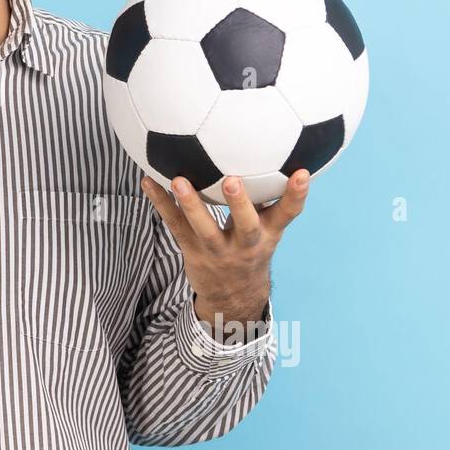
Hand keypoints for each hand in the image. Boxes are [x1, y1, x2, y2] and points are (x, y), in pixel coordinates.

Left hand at [140, 170, 310, 338]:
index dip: (296, 195)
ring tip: (178, 181)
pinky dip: (160, 202)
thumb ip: (268, 196)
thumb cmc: (251, 248)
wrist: (233, 297)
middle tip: (233, 180)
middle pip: (245, 225)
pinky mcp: (191, 250)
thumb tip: (273, 153)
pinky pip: (174, 224)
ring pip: (203, 228)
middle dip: (239, 204)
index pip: (288, 214)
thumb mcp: (267, 228)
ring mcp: (217, 250)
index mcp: (268, 233)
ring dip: (190, 204)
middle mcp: (245, 244)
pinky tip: (147, 181)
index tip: (302, 174)